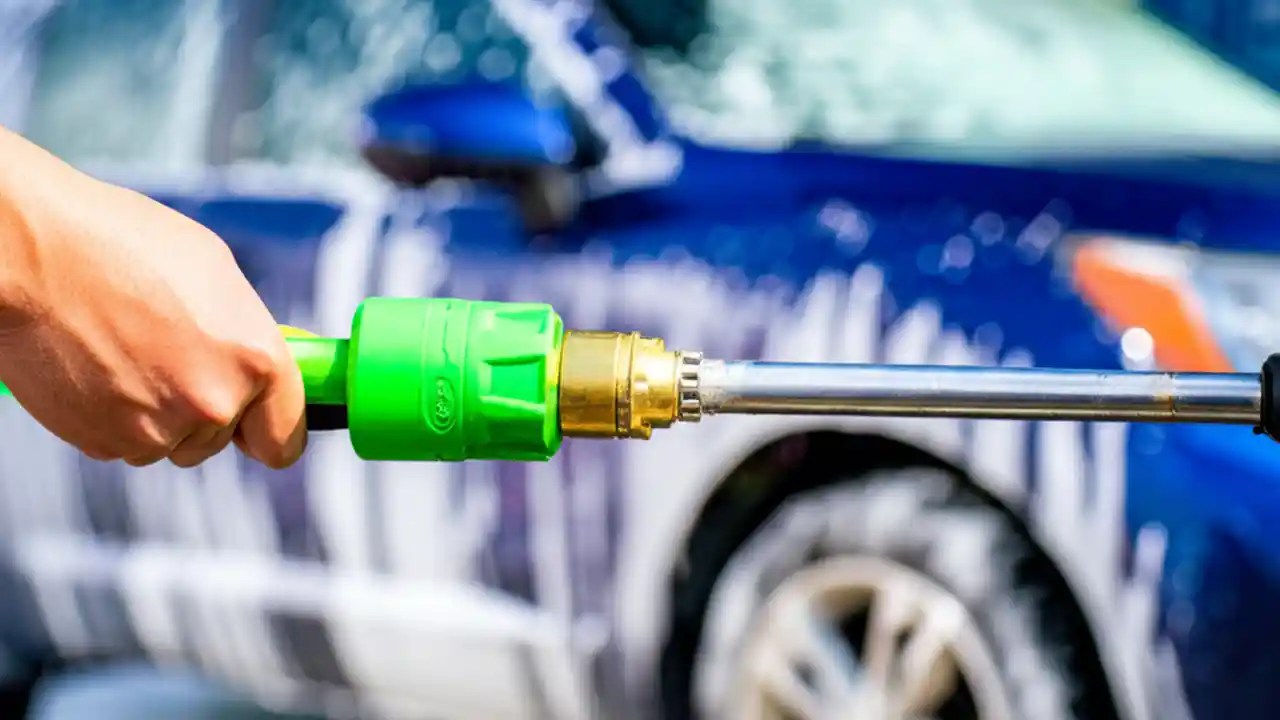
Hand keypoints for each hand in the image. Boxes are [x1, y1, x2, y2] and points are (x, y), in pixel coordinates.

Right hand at [0, 128, 305, 467]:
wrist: (29, 256)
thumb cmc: (122, 245)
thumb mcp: (217, 275)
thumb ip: (248, 336)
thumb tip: (260, 369)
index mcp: (256, 360)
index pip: (285, 440)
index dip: (271, 429)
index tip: (260, 423)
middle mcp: (213, 404)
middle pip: (223, 438)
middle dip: (205, 406)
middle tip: (170, 352)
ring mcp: (156, 430)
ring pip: (173, 442)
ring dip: (159, 413)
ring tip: (129, 349)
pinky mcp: (104, 442)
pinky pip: (127, 442)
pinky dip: (117, 415)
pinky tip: (100, 365)